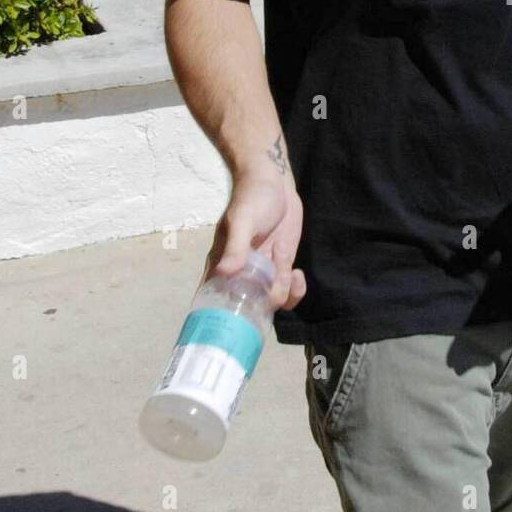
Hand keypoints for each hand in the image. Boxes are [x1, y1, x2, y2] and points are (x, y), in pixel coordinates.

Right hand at [200, 174, 306, 311]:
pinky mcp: (281, 267)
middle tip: (275, 284)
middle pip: (247, 310)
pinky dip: (295, 290)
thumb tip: (224, 273)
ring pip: (270, 303)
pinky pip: (286, 291)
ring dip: (283, 296)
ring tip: (289, 272)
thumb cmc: (251, 198)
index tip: (235, 329)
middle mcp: (239, 276)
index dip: (221, 321)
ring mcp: (262, 273)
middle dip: (263, 307)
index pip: (214, 303)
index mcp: (221, 268)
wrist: (274, 182)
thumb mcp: (243, 221)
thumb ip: (235, 247)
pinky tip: (298, 274)